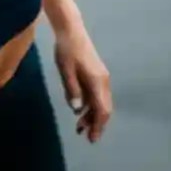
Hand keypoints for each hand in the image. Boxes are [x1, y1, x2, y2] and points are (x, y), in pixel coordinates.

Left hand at [54, 27, 111, 143]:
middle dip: (96, 124)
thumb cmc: (66, 49)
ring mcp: (101, 78)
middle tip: (85, 136)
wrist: (71, 31)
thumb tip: (77, 109)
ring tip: (79, 127)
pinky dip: (90, 106)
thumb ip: (72, 89)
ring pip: (101, 102)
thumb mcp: (65, 70)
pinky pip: (97, 95)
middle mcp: (103, 81)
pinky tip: (80, 111)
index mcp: (97, 81)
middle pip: (104, 108)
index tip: (92, 139)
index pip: (102, 110)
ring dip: (92, 116)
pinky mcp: (96, 74)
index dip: (98, 126)